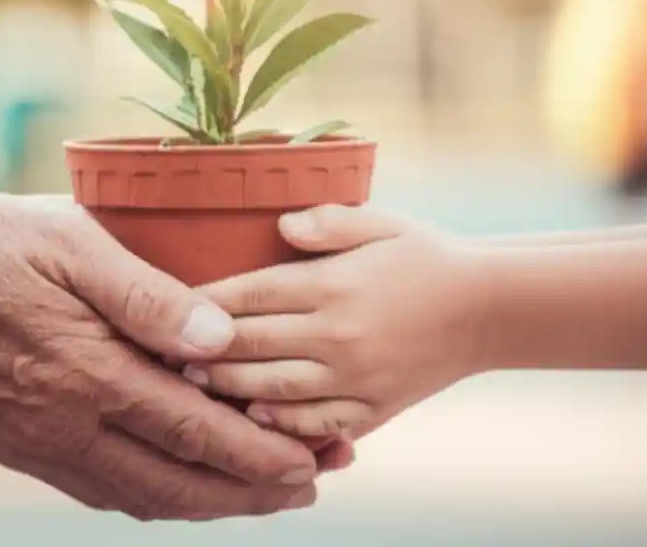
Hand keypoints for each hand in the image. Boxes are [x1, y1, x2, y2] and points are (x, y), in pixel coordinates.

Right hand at [0, 191, 319, 520]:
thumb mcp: (69, 240)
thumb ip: (147, 293)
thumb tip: (220, 339)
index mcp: (88, 373)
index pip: (196, 432)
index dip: (262, 455)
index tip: (316, 463)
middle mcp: (66, 426)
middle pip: (179, 484)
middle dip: (252, 494)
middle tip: (310, 490)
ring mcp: (39, 446)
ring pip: (141, 497)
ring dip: (209, 503)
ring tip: (259, 495)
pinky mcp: (18, 448)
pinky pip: (100, 491)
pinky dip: (154, 496)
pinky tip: (179, 482)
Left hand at [189, 205, 488, 441]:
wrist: (487, 310)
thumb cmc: (423, 257)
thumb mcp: (381, 222)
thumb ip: (329, 220)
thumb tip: (280, 223)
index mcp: (333, 284)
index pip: (249, 292)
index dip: (203, 301)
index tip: (169, 304)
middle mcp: (338, 334)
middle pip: (249, 345)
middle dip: (200, 349)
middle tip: (159, 351)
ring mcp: (354, 378)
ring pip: (272, 389)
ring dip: (226, 388)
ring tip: (190, 385)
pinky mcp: (372, 409)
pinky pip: (316, 424)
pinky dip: (280, 425)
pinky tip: (252, 419)